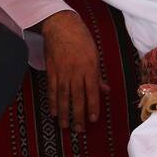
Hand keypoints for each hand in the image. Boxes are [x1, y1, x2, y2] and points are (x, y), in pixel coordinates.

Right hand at [39, 10, 107, 132]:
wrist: (61, 26)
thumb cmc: (81, 39)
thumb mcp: (94, 55)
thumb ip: (98, 74)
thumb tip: (105, 90)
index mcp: (89, 68)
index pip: (92, 92)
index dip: (93, 107)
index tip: (93, 119)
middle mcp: (76, 72)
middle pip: (77, 98)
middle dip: (78, 116)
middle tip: (79, 130)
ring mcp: (62, 72)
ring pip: (63, 97)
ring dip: (64, 113)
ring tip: (64, 126)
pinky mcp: (51, 71)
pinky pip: (52, 89)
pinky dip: (52, 101)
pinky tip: (53, 111)